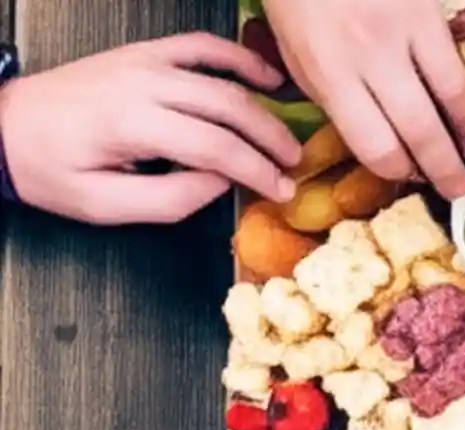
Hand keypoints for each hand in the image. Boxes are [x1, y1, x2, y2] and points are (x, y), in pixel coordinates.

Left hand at [0, 32, 301, 224]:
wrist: (4, 127)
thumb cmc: (48, 170)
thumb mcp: (104, 205)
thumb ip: (170, 199)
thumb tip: (220, 183)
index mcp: (132, 124)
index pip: (216, 146)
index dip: (257, 170)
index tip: (281, 191)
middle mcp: (143, 84)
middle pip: (229, 108)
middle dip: (269, 140)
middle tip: (294, 166)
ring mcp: (145, 62)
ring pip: (222, 79)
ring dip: (263, 107)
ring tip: (287, 136)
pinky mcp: (143, 53)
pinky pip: (201, 47)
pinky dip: (238, 58)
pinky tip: (266, 77)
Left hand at [264, 0, 464, 197]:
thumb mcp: (295, 49)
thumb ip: (331, 94)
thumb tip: (372, 138)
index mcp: (328, 72)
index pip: (374, 145)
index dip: (396, 171)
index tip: (405, 177)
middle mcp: (371, 57)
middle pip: (420, 132)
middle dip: (443, 169)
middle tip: (457, 190)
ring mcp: (407, 31)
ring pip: (452, 99)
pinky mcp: (431, 11)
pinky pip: (457, 63)